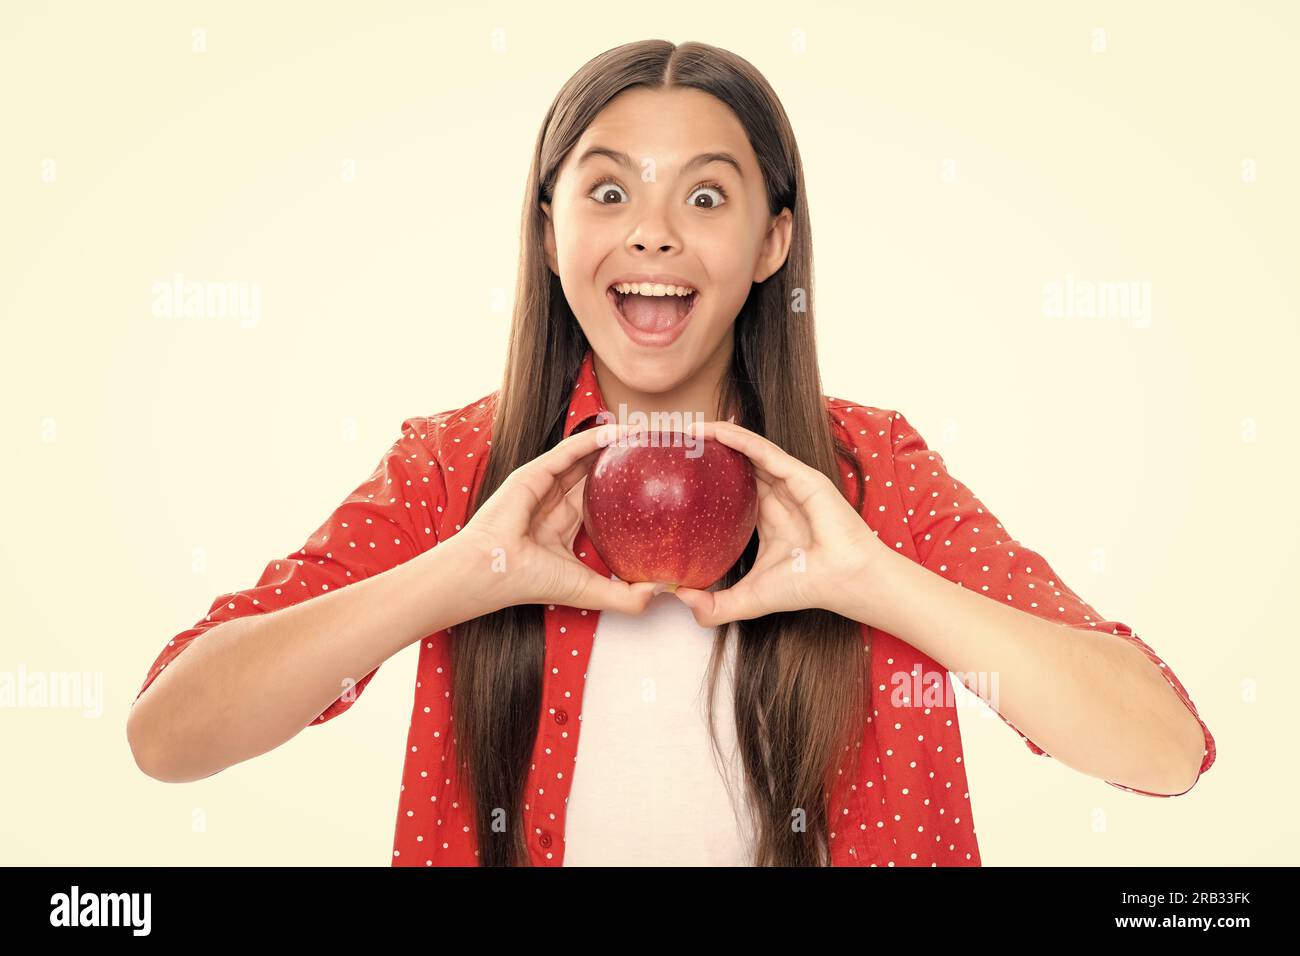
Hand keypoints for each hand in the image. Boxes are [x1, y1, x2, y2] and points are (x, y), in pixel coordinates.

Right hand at [455, 422, 659, 614]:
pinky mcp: (535, 472)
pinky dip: (594, 439)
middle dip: (625, 462)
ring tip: (646, 433)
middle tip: (658, 451)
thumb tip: (663, 591)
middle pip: (597, 475)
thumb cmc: (531, 582)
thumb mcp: (589, 591)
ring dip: (614, 444)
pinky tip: (621, 433)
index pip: (603, 501)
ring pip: (586, 457)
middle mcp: (557, 503)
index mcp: (566, 526)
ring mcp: (545, 486)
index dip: (628, 491)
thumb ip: (626, 598)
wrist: (492, 572)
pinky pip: (570, 451)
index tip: (659, 484)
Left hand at [671, 419, 890, 626]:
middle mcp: (776, 498)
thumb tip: (676, 596)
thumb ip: (714, 606)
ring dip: (717, 437)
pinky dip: (738, 438)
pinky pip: (763, 451)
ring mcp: (789, 484)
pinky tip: (714, 430)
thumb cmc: (808, 586)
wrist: (846, 581)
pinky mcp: (800, 476)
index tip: (672, 475)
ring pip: (747, 452)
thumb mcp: (748, 600)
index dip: (703, 482)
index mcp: (766, 520)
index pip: (729, 492)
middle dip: (706, 454)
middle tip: (672, 443)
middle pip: (735, 467)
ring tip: (685, 428)